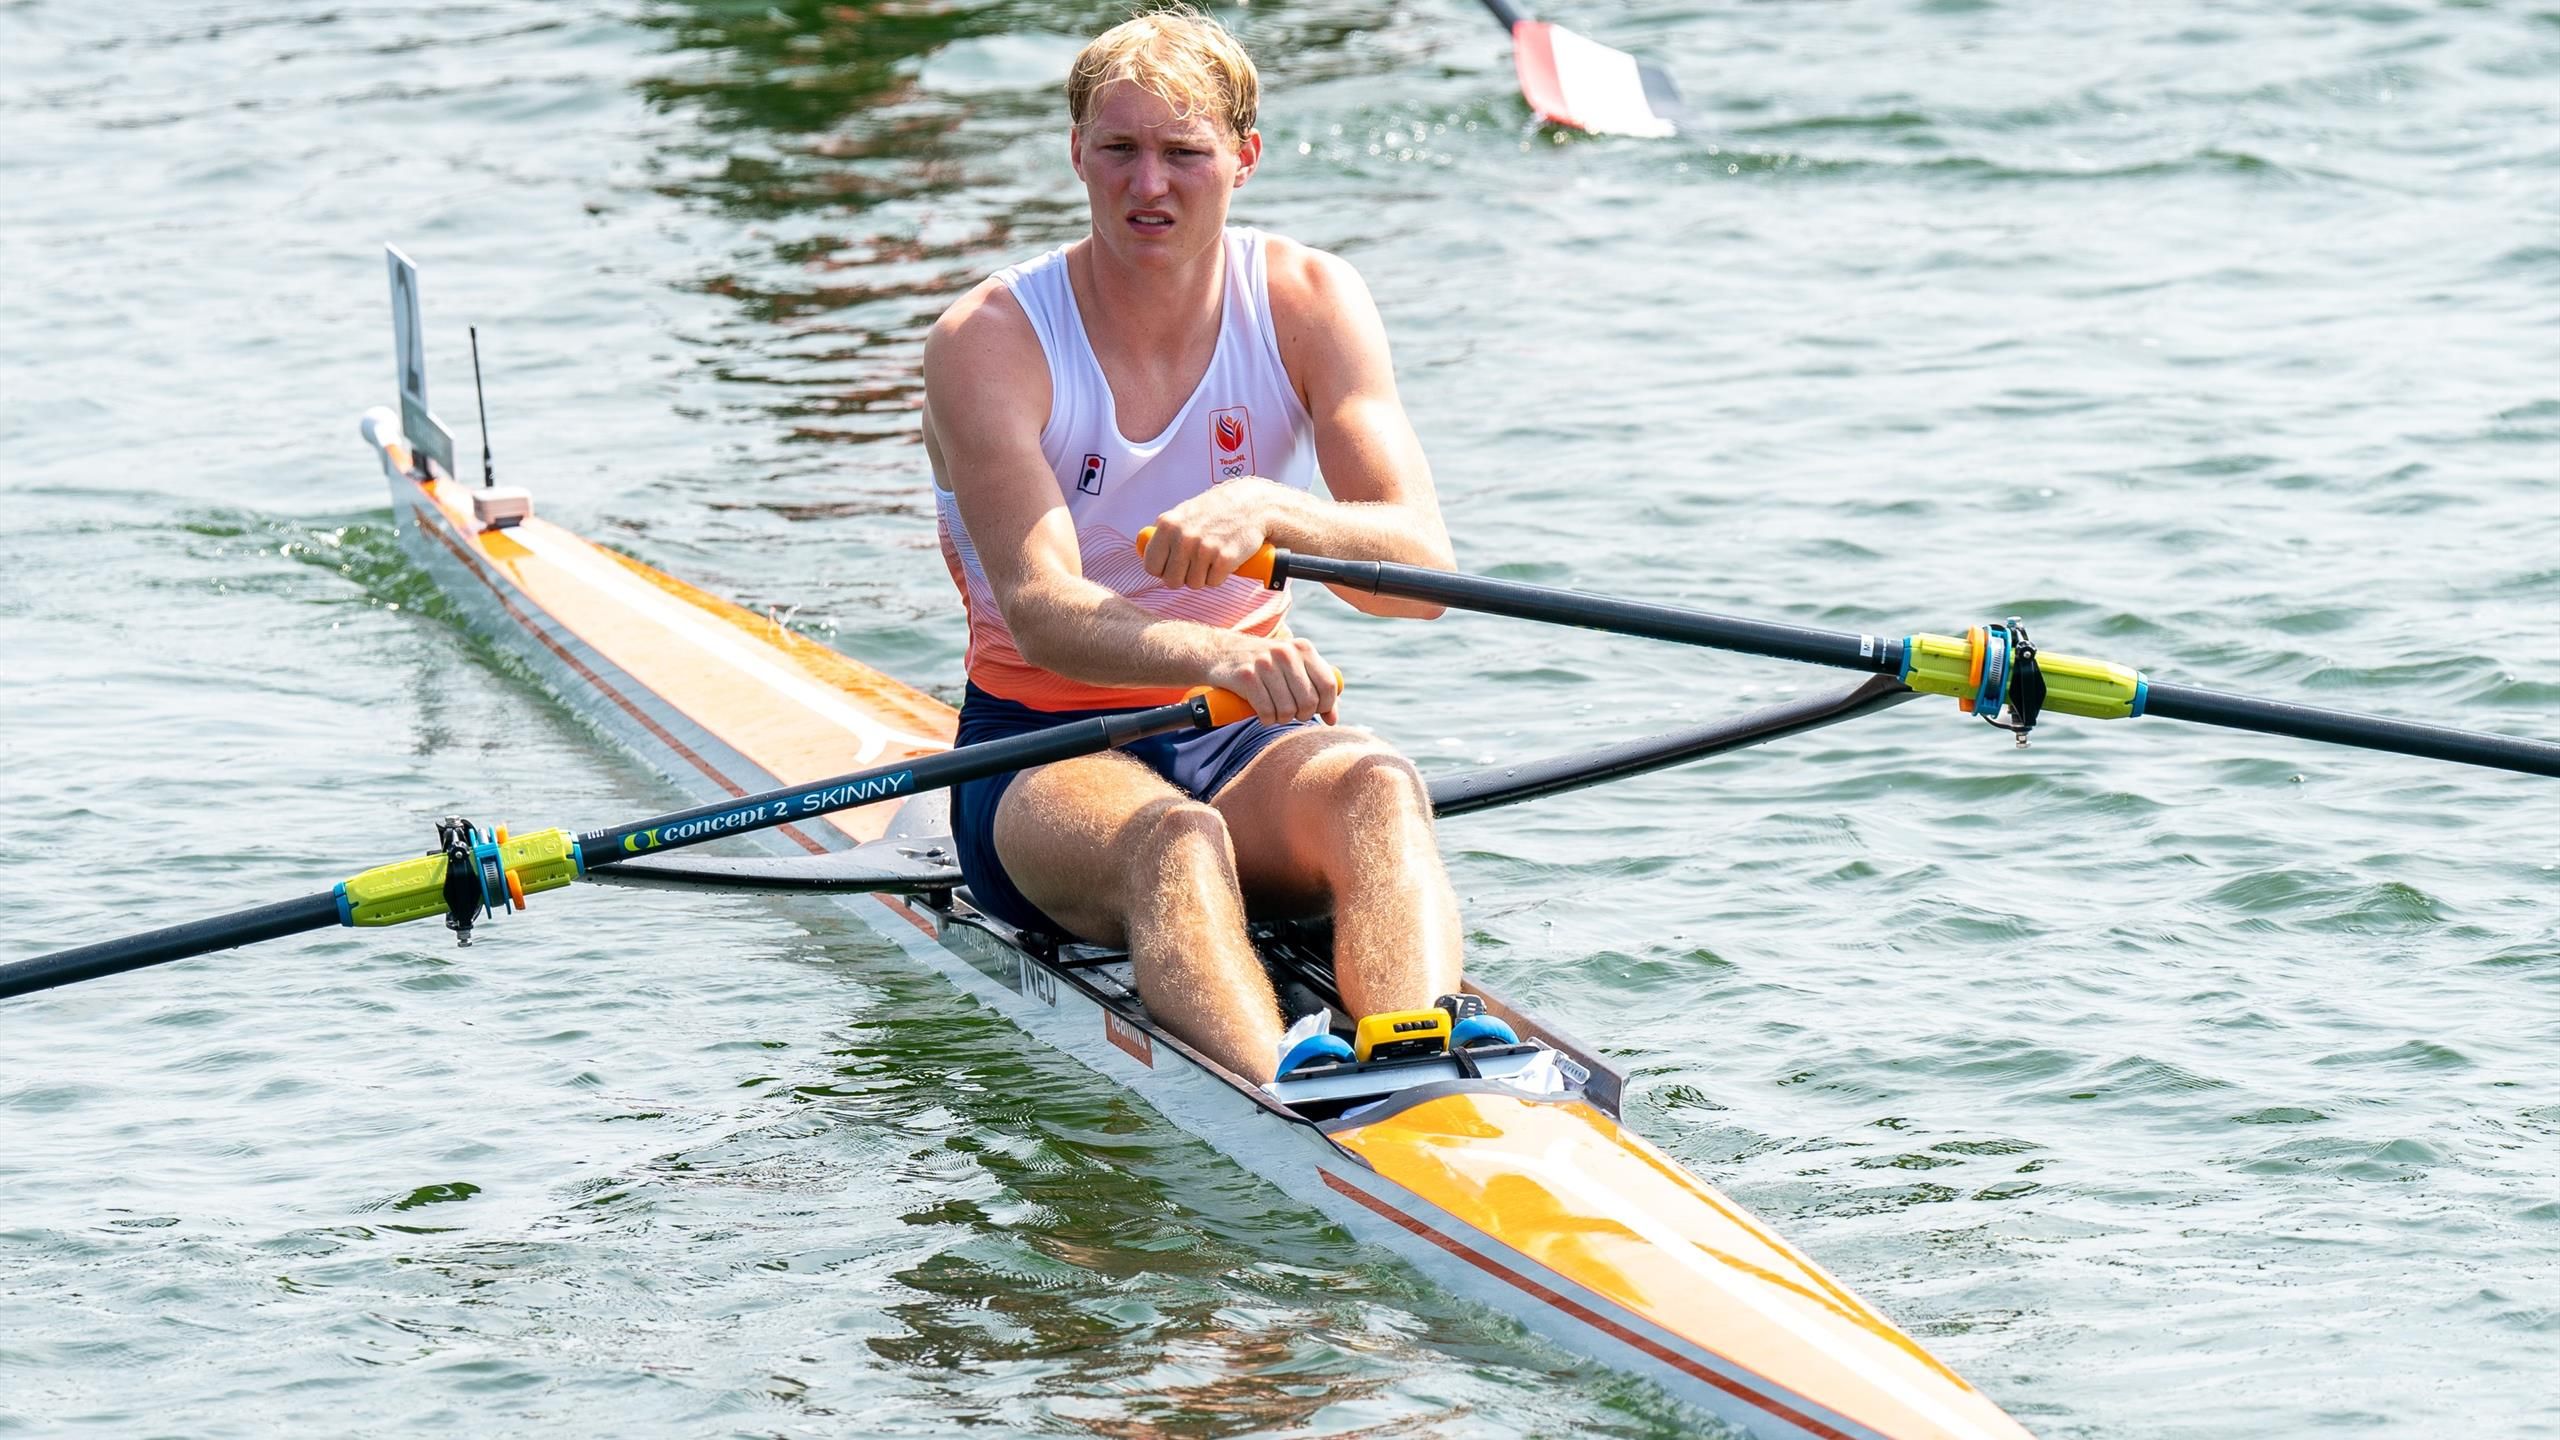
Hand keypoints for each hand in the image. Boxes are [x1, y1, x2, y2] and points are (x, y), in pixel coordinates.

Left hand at [1141, 480, 1286, 589]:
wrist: (1252, 505)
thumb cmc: (1216, 511)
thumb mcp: (1183, 514)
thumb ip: (1165, 533)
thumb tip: (1143, 550)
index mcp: (1168, 525)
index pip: (1151, 566)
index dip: (1163, 569)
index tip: (1174, 565)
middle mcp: (1183, 537)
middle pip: (1171, 581)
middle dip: (1183, 576)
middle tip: (1196, 563)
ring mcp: (1203, 549)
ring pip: (1194, 584)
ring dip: (1204, 575)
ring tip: (1213, 557)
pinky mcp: (1224, 559)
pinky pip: (1214, 582)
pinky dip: (1220, 576)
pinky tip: (1226, 559)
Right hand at [1206, 633, 1339, 725]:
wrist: (1220, 653)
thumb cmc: (1264, 666)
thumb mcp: (1293, 668)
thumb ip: (1316, 688)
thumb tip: (1333, 720)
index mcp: (1303, 648)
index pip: (1328, 685)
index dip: (1326, 706)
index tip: (1316, 711)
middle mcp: (1286, 653)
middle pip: (1309, 701)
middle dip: (1302, 715)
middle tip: (1292, 713)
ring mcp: (1265, 664)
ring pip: (1287, 710)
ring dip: (1282, 719)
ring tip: (1275, 712)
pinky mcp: (1246, 677)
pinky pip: (1266, 711)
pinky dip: (1266, 719)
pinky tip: (1264, 714)